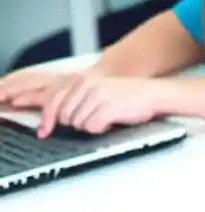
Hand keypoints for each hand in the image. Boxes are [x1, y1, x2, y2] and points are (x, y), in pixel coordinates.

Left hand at [0, 68, 160, 137]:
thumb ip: (74, 98)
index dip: (46, 120)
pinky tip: (110, 122)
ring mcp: (97, 96)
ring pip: (77, 124)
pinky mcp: (108, 108)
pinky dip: (100, 129)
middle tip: (92, 118)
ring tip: (104, 117)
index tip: (44, 132)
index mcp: (81, 79)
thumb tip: (51, 119)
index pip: (52, 102)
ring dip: (90, 125)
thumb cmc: (125, 94)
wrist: (153, 93)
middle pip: (64, 117)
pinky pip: (92, 128)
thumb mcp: (96, 90)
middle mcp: (87, 85)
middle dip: (75, 122)